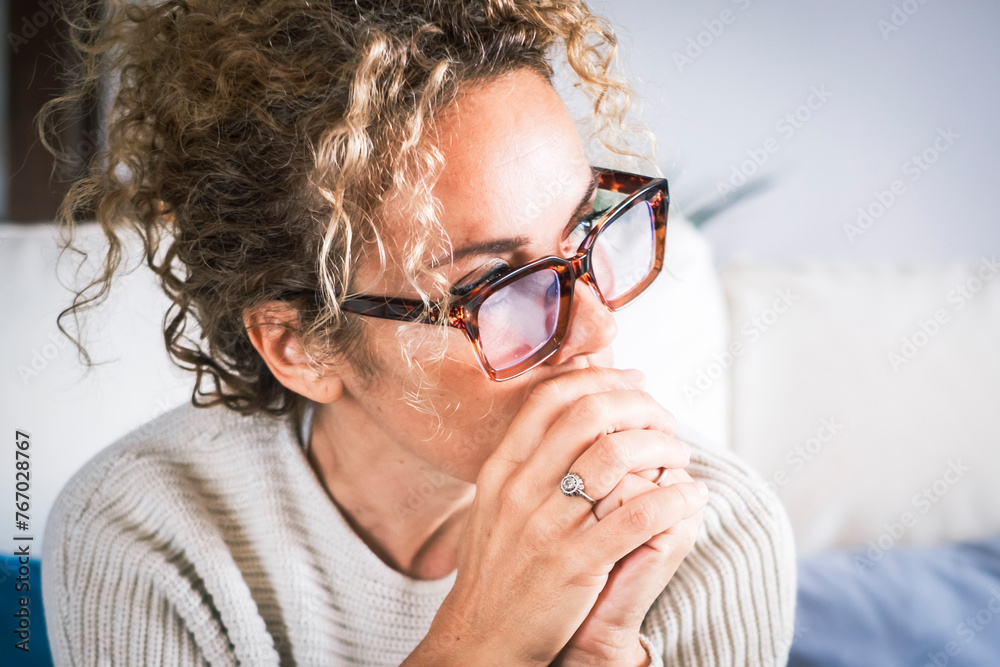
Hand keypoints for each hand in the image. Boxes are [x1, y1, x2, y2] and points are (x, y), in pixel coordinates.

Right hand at [414, 367, 705, 664]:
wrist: (482, 640)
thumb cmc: (497, 572)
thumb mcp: (494, 505)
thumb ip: (524, 461)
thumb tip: (565, 415)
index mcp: (502, 469)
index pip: (551, 398)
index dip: (601, 378)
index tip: (635, 381)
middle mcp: (521, 489)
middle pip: (588, 415)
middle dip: (639, 406)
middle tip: (664, 418)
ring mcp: (548, 526)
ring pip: (617, 457)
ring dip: (662, 446)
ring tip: (679, 455)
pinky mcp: (577, 564)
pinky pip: (640, 516)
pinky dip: (675, 497)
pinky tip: (690, 496)